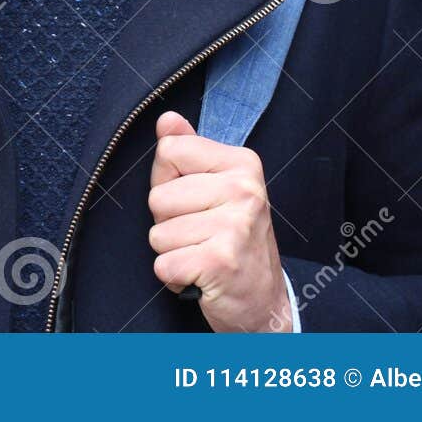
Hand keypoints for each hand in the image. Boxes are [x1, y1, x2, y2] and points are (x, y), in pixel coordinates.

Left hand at [147, 111, 292, 331]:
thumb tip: (166, 119)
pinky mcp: (221, 262)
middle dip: (168, 222)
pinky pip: (163, 264)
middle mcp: (244, 190)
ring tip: (202, 254)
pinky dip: (174, 277)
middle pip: (157, 196)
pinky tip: (201, 276)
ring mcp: (235, 226)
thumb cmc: (233, 241)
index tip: (195, 201)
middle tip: (201, 236)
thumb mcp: (217, 188)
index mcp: (242, 163)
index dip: (167, 181)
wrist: (264, 302)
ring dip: (172, 252)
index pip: (169, 151)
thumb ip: (189, 151)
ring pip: (157, 233)